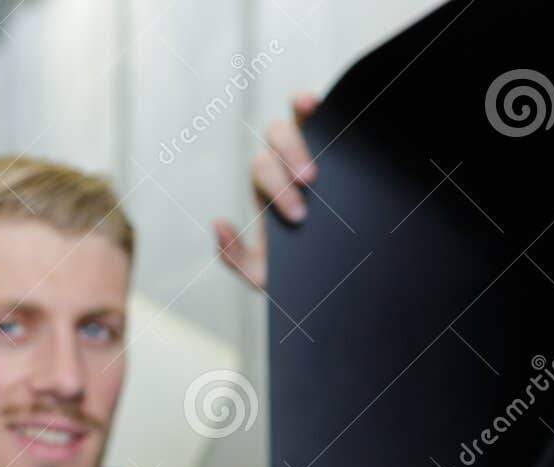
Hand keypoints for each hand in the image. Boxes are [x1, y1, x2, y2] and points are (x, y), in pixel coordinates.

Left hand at [214, 90, 319, 289]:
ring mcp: (309, 147)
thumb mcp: (263, 274)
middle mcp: (283, 159)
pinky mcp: (336, 145)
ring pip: (294, 120)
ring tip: (319, 162)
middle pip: (276, 137)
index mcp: (267, 186)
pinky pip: (323, 115)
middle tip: (309, 183)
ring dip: (302, 130)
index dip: (277, 187)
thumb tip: (218, 223)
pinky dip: (315, 104)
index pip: (264, 170)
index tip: (299, 216)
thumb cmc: (297, 268)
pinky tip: (322, 107)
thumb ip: (234, 257)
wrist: (335, 271)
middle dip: (289, 157)